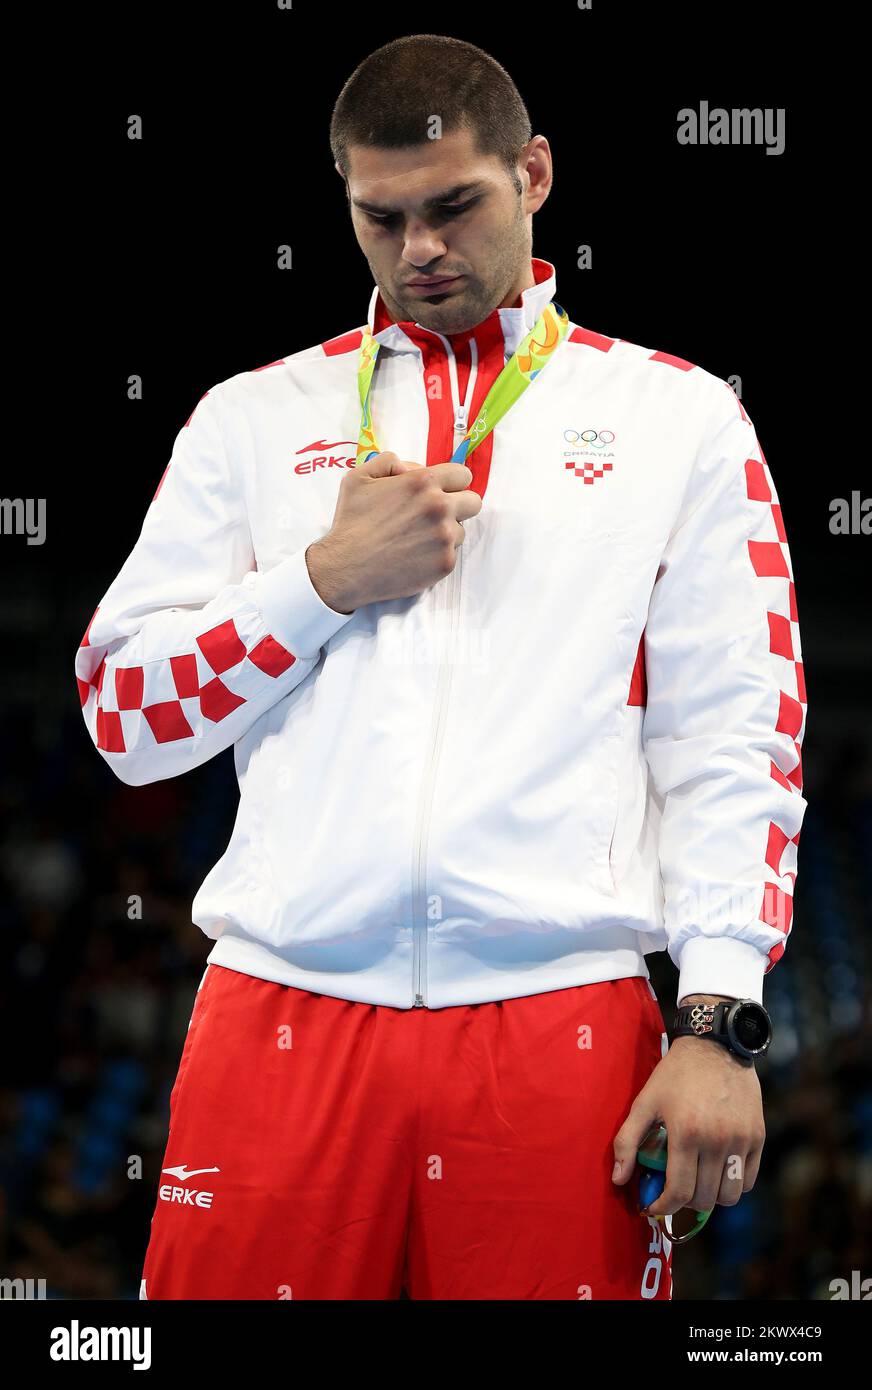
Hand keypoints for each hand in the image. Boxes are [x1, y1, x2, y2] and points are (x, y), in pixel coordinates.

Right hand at [305, 451, 482, 612]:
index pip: (463, 475)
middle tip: (436, 515)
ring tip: (417, 539)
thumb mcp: (359, 477)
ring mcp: (445, 537)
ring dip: (445, 532)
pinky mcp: (445, 563)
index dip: (451, 482)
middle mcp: (440, 507)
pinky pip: (452, 553)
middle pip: (473, 502)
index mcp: (423, 482)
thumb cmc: (350, 522)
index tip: (442, 492)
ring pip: (462, 530)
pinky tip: (414, 555)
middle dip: (458, 505)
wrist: (345, 568)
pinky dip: (437, 554)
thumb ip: (388, 461)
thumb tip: (410, 468)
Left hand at [611, 994, 765, 1215]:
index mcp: (686, 1133)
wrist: (715, 1045)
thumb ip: (627, 1141)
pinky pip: (748, 1179)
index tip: (654, 1206)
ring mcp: (741, 1140)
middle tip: (674, 1188)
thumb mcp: (645, 1102)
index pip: (679, 1192)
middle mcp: (717, 1140)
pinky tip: (717, 1170)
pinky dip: (732, 1183)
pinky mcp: (758, 1136)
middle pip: (704, 1198)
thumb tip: (619, 1179)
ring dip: (711, 1196)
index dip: (663, 1207)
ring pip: (729, 1195)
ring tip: (697, 1181)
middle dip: (684, 1201)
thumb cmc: (675, 1075)